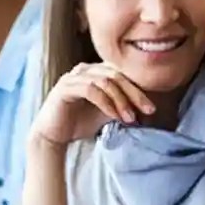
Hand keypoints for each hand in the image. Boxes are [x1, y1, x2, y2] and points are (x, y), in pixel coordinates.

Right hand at [31, 63, 154, 146]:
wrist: (53, 135)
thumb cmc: (79, 122)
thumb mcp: (107, 112)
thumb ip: (122, 105)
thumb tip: (147, 107)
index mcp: (96, 71)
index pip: (123, 74)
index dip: (139, 90)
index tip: (151, 109)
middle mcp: (85, 69)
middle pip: (117, 75)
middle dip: (134, 94)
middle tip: (147, 111)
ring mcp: (73, 76)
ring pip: (105, 81)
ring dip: (121, 101)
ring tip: (130, 118)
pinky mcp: (65, 87)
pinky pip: (91, 90)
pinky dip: (106, 103)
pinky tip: (114, 116)